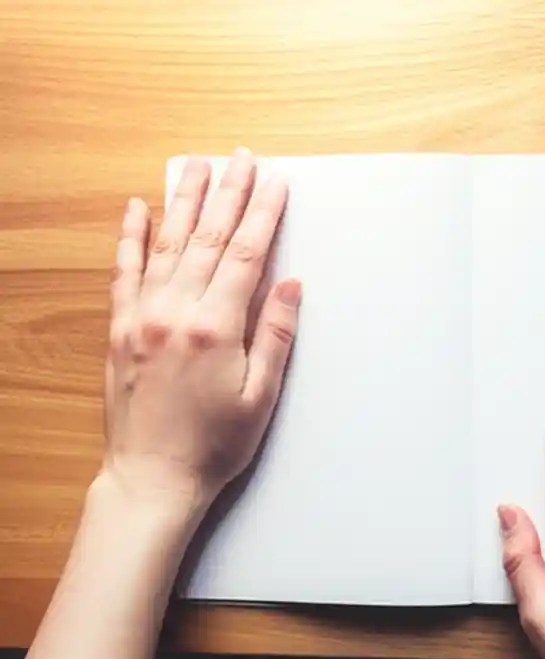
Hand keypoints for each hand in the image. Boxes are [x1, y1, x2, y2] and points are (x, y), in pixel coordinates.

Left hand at [98, 149, 299, 517]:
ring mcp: (142, 318)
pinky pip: (124, 271)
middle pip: (207, 238)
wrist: (152, 479)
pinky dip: (130, 236)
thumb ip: (276, 335)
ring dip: (184, 201)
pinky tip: (137, 208)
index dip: (264, 214)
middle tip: (241, 158)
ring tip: (197, 166)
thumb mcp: (261, 396)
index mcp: (215, 329)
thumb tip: (290, 285)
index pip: (246, 255)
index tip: (276, 183)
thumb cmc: (214, 446)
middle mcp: (174, 314)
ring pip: (166, 244)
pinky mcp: (120, 330)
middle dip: (229, 194)